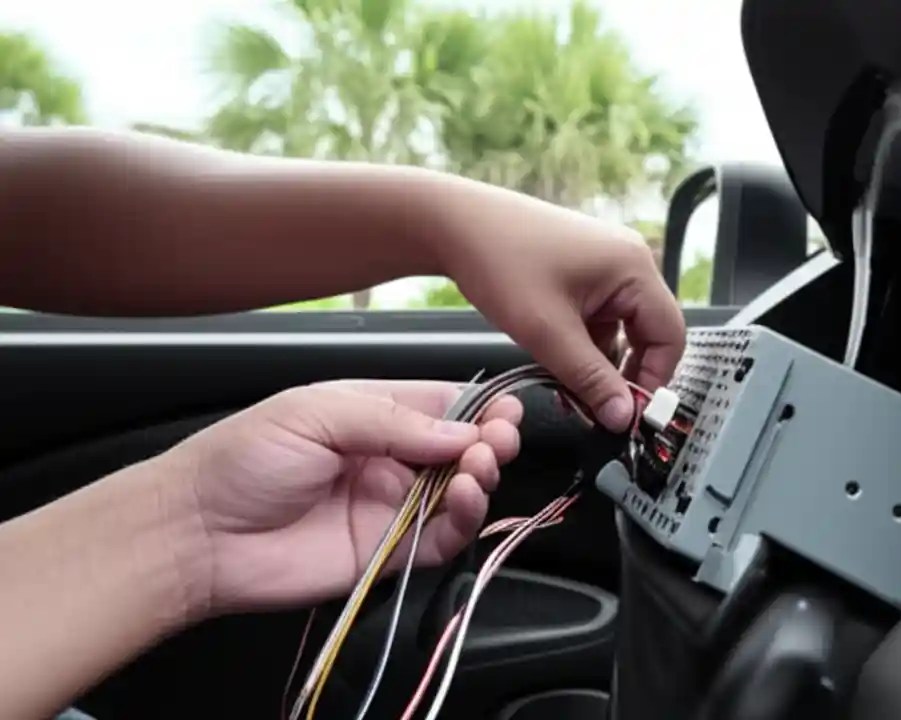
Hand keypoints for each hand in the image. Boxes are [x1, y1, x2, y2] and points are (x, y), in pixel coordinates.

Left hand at [157, 380, 521, 616]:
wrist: (196, 534)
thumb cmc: (240, 459)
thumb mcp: (318, 413)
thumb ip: (394, 420)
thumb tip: (462, 430)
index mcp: (371, 412)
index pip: (443, 404)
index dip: (480, 407)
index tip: (506, 410)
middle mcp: (388, 458)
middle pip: (461, 448)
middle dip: (491, 440)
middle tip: (499, 440)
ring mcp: (391, 506)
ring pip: (460, 492)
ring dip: (482, 477)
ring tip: (479, 467)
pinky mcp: (390, 553)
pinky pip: (442, 537)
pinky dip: (464, 519)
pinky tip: (466, 498)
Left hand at [438, 187, 684, 430]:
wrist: (454, 222)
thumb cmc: (498, 261)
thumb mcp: (547, 333)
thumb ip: (591, 380)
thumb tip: (624, 418)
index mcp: (633, 268)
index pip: (670, 336)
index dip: (654, 380)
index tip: (629, 414)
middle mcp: (630, 260)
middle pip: (651, 333)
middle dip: (626, 374)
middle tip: (601, 408)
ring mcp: (608, 263)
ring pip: (623, 329)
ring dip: (601, 362)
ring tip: (571, 387)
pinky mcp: (586, 269)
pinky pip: (602, 317)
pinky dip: (586, 344)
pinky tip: (559, 361)